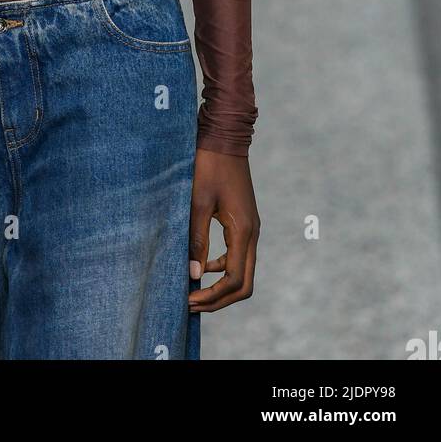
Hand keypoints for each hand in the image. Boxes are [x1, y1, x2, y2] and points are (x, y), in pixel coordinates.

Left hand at [188, 148, 259, 311]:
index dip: (212, 296)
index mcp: (243, 231)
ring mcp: (250, 228)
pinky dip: (221, 268)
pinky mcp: (243, 222)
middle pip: (243, 283)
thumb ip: (196, 239)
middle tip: (191, 303)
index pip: (234, 280)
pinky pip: (237, 255)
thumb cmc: (208, 165)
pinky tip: (201, 265)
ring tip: (192, 289)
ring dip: (220, 286)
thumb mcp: (197, 201)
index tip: (188, 300)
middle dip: (218, 299)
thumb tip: (193, 275)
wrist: (224, 137)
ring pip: (241, 271)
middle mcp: (252, 233)